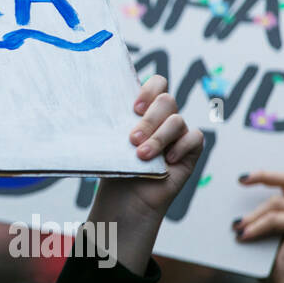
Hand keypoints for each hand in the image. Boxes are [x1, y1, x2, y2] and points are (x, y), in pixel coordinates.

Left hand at [88, 75, 202, 274]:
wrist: (126, 199)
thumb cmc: (116, 167)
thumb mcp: (110, 142)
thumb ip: (109, 121)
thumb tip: (88, 105)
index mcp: (144, 109)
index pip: (157, 83)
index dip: (148, 89)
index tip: (133, 107)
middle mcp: (163, 117)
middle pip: (167, 100)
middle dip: (149, 119)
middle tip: (132, 139)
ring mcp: (178, 132)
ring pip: (177, 120)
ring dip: (158, 138)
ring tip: (141, 155)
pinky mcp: (191, 150)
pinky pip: (194, 138)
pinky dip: (180, 147)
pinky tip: (167, 161)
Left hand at [234, 136, 283, 282]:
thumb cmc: (268, 260)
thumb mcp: (263, 228)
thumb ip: (262, 210)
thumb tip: (241, 185)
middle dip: (262, 175)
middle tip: (241, 178)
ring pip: (274, 202)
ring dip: (252, 216)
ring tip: (237, 229)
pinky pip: (274, 217)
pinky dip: (256, 227)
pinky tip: (243, 237)